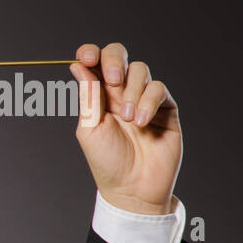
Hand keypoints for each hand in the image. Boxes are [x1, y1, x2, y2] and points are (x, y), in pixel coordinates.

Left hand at [70, 42, 181, 215]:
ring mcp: (143, 99)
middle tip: (113, 81)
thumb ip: (88, 97)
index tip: (85, 58)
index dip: (91, 54)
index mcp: (98, 97)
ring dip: (132, 92)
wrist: (132, 188)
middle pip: (119, 56)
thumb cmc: (107, 162)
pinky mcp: (165, 108)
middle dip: (114, 61)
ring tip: (128, 119)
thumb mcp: (90, 128)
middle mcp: (120, 93)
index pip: (95, 64)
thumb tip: (77, 66)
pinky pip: (158, 89)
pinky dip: (148, 102)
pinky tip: (141, 122)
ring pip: (141, 70)